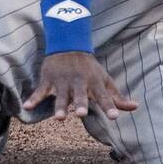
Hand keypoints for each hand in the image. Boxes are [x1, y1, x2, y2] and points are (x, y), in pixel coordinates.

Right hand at [23, 52, 137, 119]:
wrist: (68, 45)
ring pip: (60, 95)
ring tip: (59, 118)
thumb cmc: (89, 68)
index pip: (103, 96)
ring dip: (59, 105)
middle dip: (80, 104)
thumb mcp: (105, 80)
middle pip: (80, 95)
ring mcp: (62, 81)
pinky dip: (33, 98)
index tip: (114, 116)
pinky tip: (27, 107)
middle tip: (81, 114)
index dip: (109, 106)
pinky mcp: (48, 80)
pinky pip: (40, 91)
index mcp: (94, 83)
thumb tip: (135, 107)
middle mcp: (79, 83)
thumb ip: (117, 96)